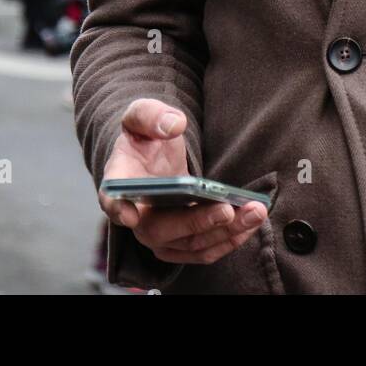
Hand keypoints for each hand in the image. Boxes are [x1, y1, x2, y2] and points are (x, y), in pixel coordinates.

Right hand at [98, 98, 267, 264]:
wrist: (155, 156)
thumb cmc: (146, 137)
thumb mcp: (143, 115)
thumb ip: (152, 115)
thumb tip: (174, 125)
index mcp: (120, 183)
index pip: (112, 199)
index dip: (119, 209)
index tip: (132, 215)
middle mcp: (136, 216)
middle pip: (161, 231)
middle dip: (197, 223)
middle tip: (228, 209)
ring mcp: (158, 234)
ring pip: (188, 245)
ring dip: (223, 234)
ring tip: (254, 213)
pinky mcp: (181, 242)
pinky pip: (203, 250)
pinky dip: (227, 241)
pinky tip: (250, 223)